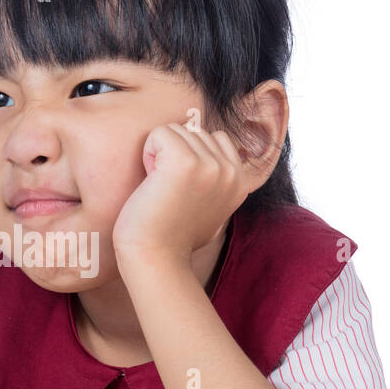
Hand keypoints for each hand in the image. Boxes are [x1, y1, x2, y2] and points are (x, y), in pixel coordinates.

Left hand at [110, 121, 275, 265]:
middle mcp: (231, 172)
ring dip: (159, 154)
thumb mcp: (210, 206)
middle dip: (174, 154)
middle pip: (194, 131)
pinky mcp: (184, 162)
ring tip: (160, 188)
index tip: (182, 191)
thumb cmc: (172, 236)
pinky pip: (160, 133)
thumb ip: (217, 179)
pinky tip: (151, 181)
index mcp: (241, 181)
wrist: (155, 258)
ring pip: (177, 130)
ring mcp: (211, 166)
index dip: (190, 157)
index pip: (214, 138)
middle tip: (168, 192)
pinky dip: (148, 152)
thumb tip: (211, 142)